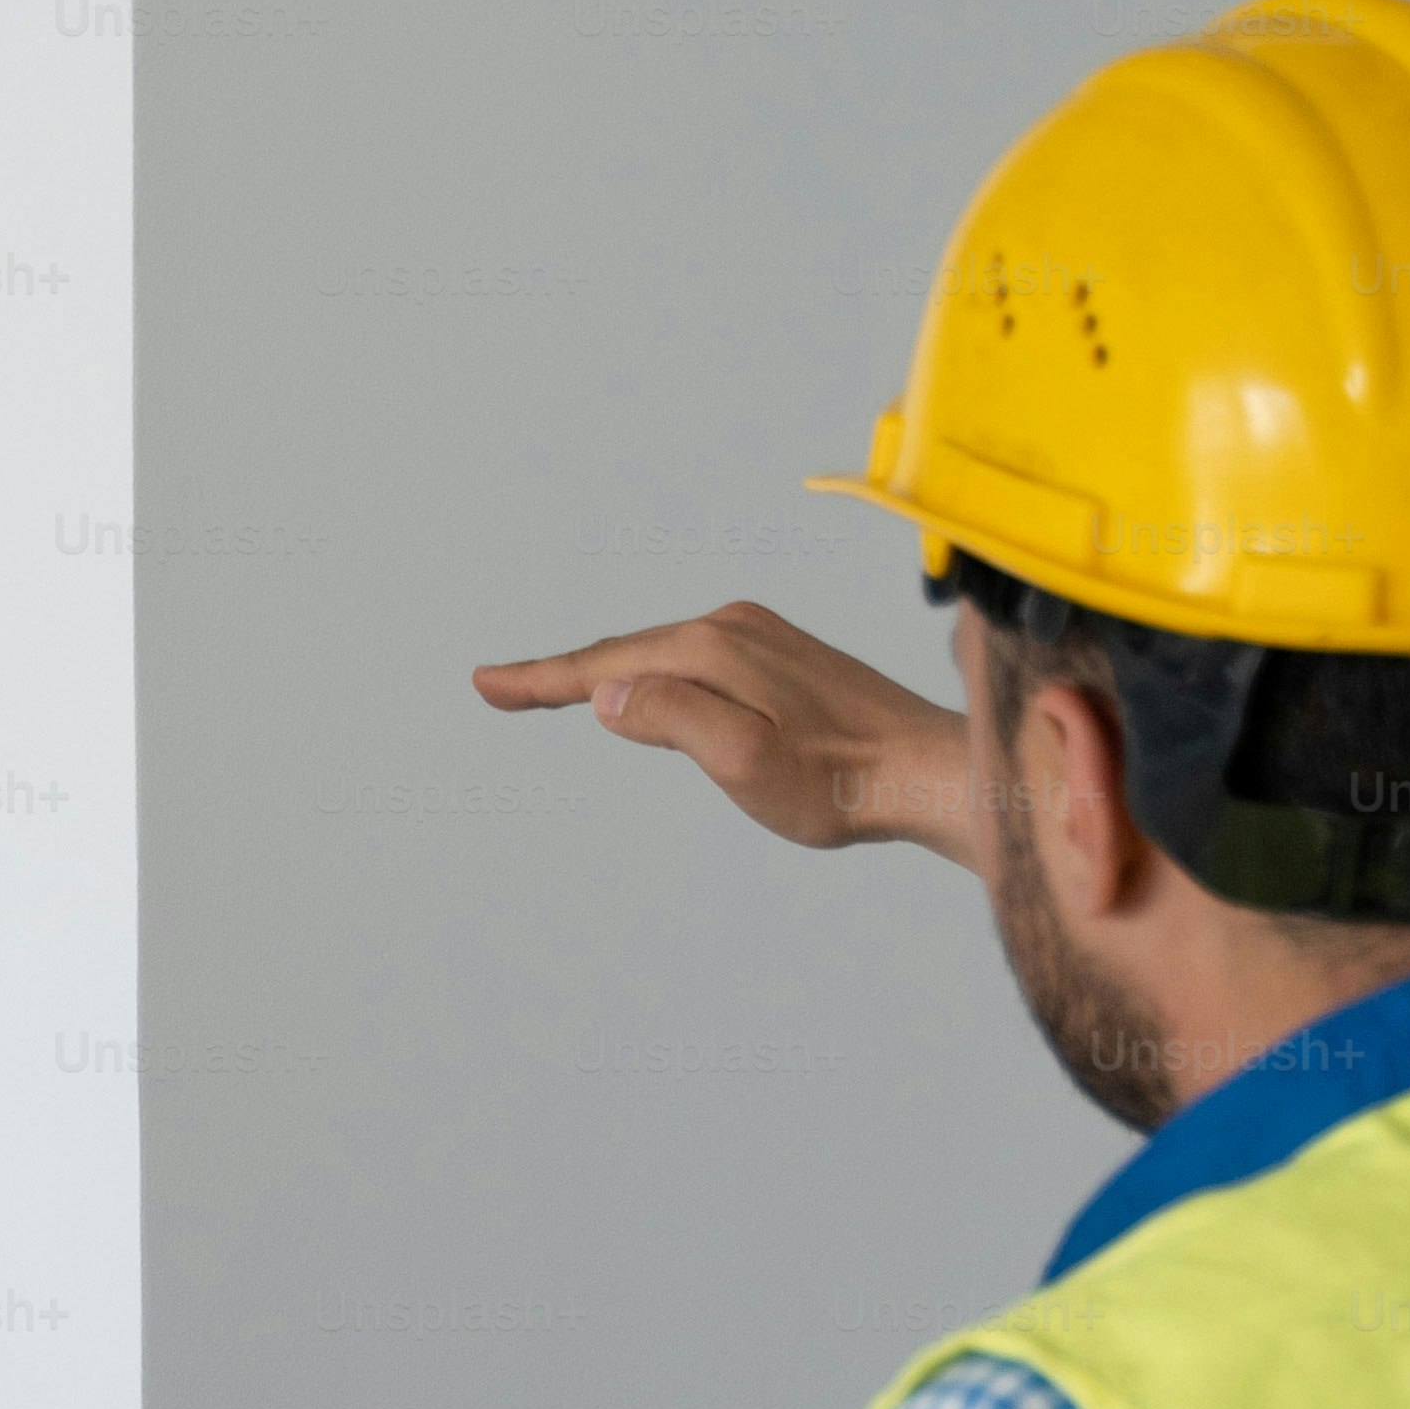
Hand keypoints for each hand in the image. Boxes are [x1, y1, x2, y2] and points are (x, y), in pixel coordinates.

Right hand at [473, 600, 980, 870]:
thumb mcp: (743, 763)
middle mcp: (732, 627)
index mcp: (712, 650)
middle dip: (560, 672)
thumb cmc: (838, 782)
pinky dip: (652, 671)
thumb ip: (674, 720)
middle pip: (625, 652)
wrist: (925, 769)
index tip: (484, 684)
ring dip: (606, 670)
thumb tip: (609, 695)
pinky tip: (644, 686)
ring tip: (555, 686)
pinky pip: (693, 659)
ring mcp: (760, 636)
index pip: (604, 666)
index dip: (540, 680)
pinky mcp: (782, 654)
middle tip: (496, 685)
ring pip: (659, 654)